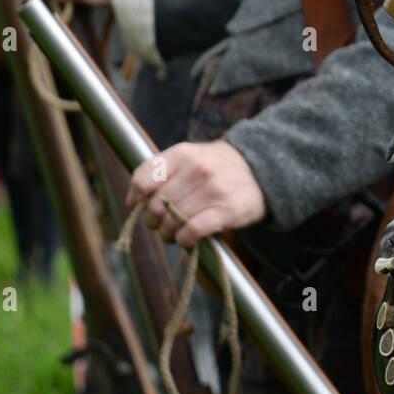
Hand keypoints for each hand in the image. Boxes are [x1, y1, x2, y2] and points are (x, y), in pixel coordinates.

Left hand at [128, 140, 266, 246]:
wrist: (261, 169)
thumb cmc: (217, 167)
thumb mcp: (190, 157)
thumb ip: (160, 173)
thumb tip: (132, 201)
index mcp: (183, 153)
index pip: (143, 180)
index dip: (137, 198)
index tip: (140, 206)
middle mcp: (197, 169)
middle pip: (156, 206)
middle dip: (152, 220)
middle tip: (160, 223)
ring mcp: (213, 190)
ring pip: (171, 221)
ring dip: (167, 233)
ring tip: (174, 232)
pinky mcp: (227, 210)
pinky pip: (191, 232)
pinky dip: (183, 239)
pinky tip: (186, 237)